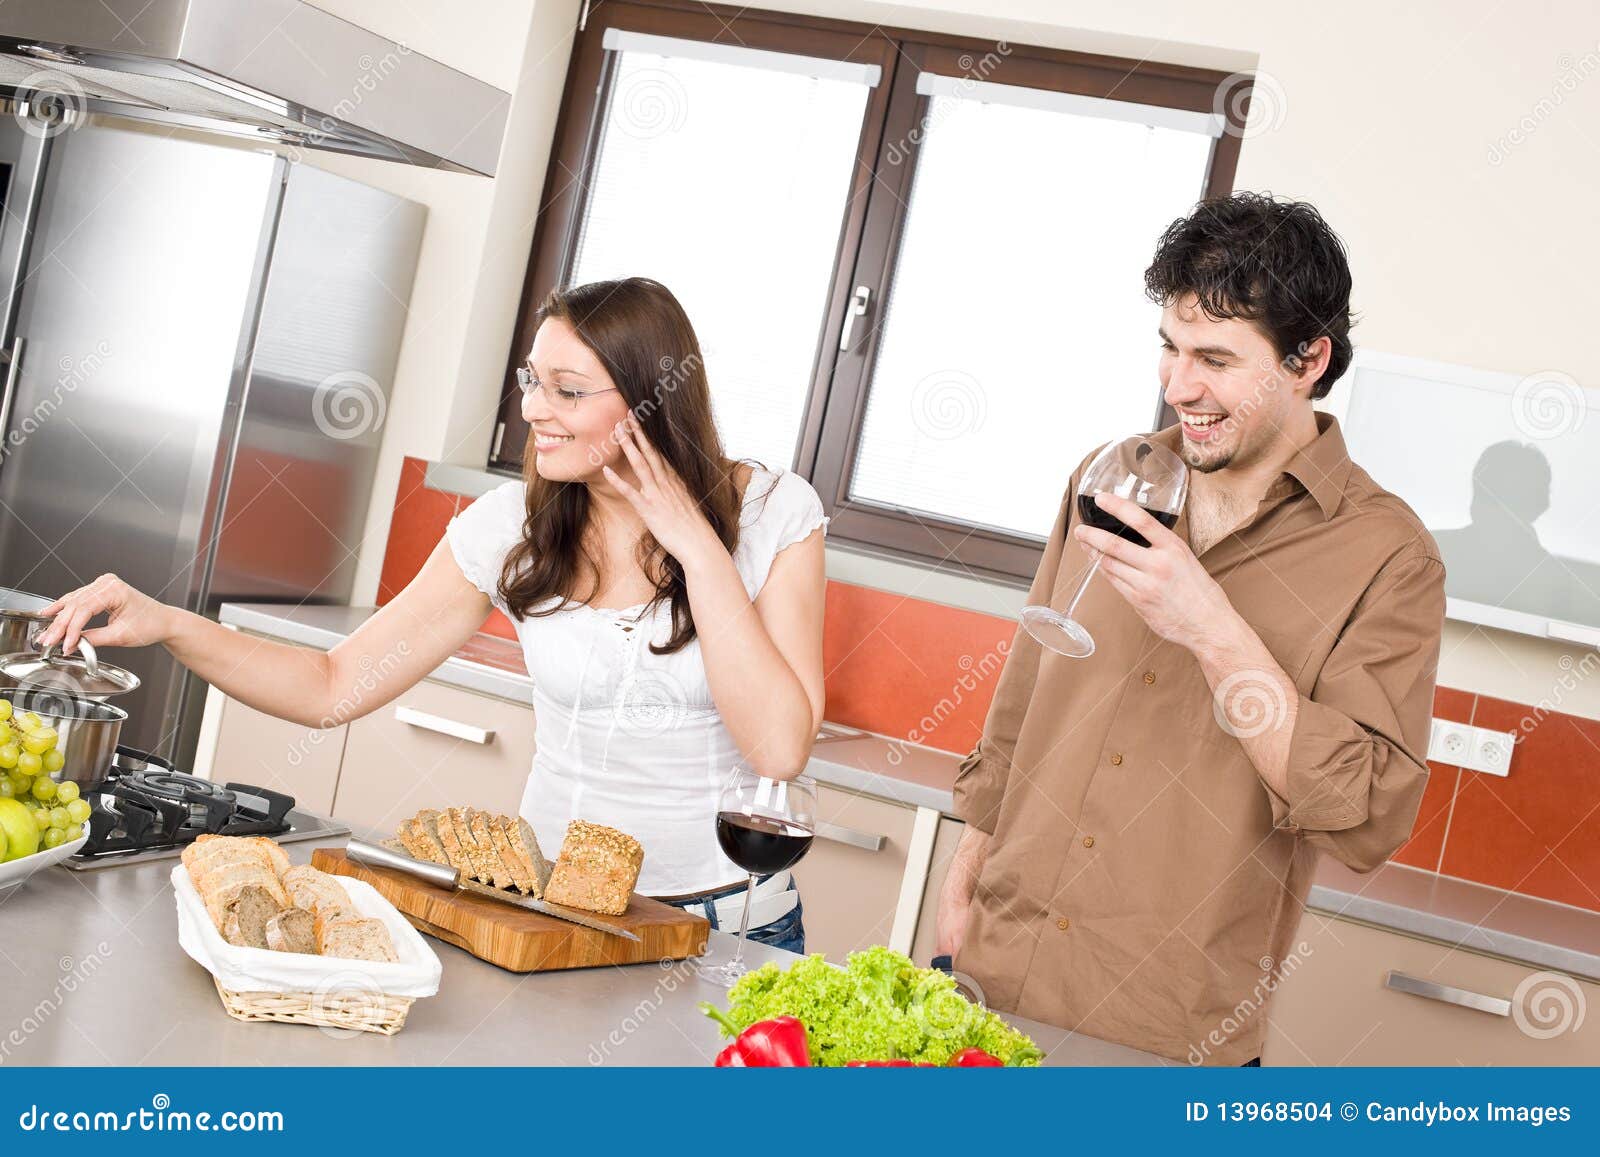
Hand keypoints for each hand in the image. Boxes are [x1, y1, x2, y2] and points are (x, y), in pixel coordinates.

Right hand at [35, 574, 173, 654]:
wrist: (163, 621)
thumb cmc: (150, 625)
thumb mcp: (120, 636)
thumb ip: (93, 639)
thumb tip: (71, 644)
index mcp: (115, 590)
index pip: (83, 610)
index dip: (71, 630)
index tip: (63, 645)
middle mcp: (107, 583)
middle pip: (75, 605)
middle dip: (60, 626)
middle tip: (47, 641)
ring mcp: (103, 585)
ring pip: (73, 602)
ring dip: (58, 619)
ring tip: (45, 633)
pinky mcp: (100, 590)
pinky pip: (78, 599)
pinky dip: (64, 609)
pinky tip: (49, 614)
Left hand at [601, 416, 725, 571]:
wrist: (700, 545)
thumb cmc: (696, 529)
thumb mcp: (689, 504)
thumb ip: (679, 493)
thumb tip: (674, 488)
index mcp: (677, 481)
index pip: (660, 453)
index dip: (649, 436)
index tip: (640, 422)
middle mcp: (667, 483)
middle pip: (650, 453)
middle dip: (638, 433)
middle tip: (626, 415)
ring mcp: (657, 495)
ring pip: (640, 465)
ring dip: (628, 447)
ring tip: (617, 431)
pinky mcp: (649, 510)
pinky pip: (630, 492)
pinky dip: (617, 480)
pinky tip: (606, 470)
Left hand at [1072, 492, 1236, 651]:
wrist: (1209, 625)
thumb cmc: (1200, 591)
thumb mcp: (1187, 558)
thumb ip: (1163, 546)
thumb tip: (1138, 534)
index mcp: (1174, 547)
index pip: (1141, 520)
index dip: (1117, 506)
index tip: (1101, 498)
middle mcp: (1159, 564)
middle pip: (1114, 544)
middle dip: (1091, 535)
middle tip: (1080, 529)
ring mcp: (1146, 585)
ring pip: (1109, 564)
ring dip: (1092, 553)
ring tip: (1085, 544)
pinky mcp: (1138, 602)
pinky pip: (1114, 582)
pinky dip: (1103, 570)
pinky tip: (1098, 564)